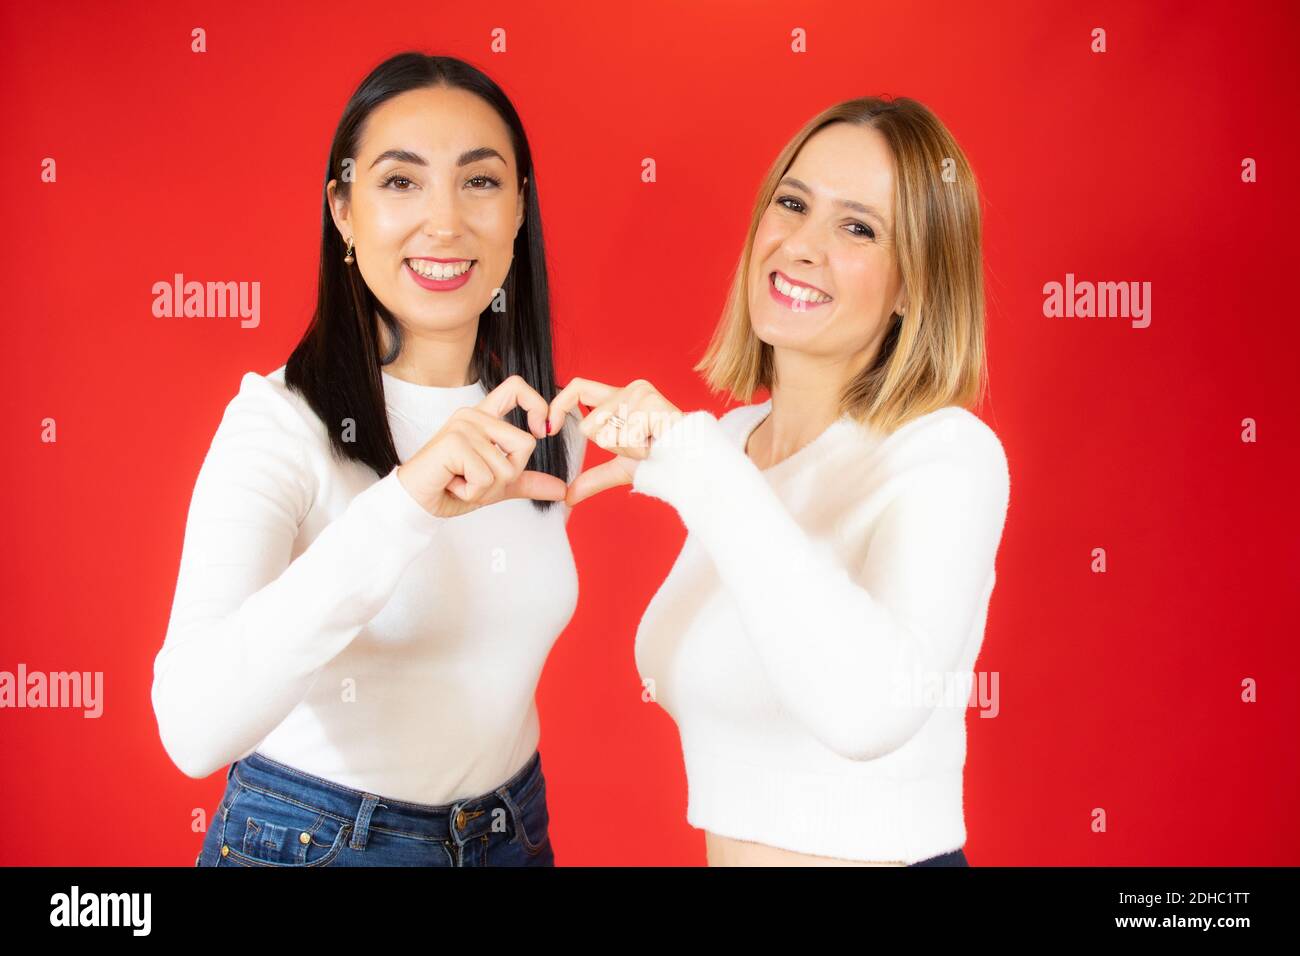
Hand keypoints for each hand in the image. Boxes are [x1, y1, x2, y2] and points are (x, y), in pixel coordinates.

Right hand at [397, 375, 566, 517]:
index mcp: (483, 418)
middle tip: (477, 479)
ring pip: (506, 466)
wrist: (416, 503)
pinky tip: (452, 484)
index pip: (516, 387)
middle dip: (508, 475)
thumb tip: (562, 489)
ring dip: (487, 488)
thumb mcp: (496, 485)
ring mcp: (463, 426)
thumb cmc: (450, 488)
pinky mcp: (454, 442)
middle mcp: (473, 416)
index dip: (538, 404)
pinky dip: (473, 492)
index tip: (541, 431)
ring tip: (461, 482)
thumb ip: (526, 481)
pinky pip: (487, 476)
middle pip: (525, 444)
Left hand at [546, 377, 682, 505]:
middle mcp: (629, 390)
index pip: (577, 388)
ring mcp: (640, 394)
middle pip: (590, 426)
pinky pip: (625, 436)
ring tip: (651, 443)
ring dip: (627, 449)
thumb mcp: (620, 469)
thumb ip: (593, 478)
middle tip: (640, 444)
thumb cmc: (662, 461)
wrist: (691, 465)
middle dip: (611, 446)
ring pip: (606, 433)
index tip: (548, 429)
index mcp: (619, 398)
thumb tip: (567, 497)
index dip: (558, 404)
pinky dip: (639, 449)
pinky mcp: (651, 403)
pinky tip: (657, 443)